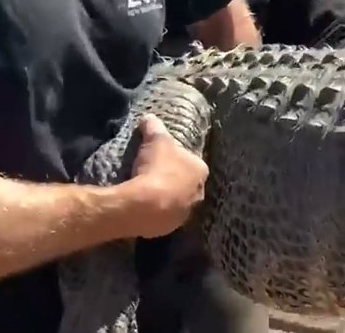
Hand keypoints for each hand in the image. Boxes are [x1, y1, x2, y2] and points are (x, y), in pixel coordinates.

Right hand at [119, 114, 209, 238]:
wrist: (144, 205)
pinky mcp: (170, 228)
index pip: (192, 161)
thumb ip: (154, 127)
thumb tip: (148, 117)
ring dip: (166, 197)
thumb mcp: (155, 140)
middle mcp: (199, 193)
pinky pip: (164, 216)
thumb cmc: (156, 169)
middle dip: (174, 179)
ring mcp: (186, 213)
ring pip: (177, 201)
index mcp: (200, 170)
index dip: (177, 158)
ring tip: (147, 191)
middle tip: (154, 174)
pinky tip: (143, 206)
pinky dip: (156, 212)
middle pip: (186, 183)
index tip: (162, 157)